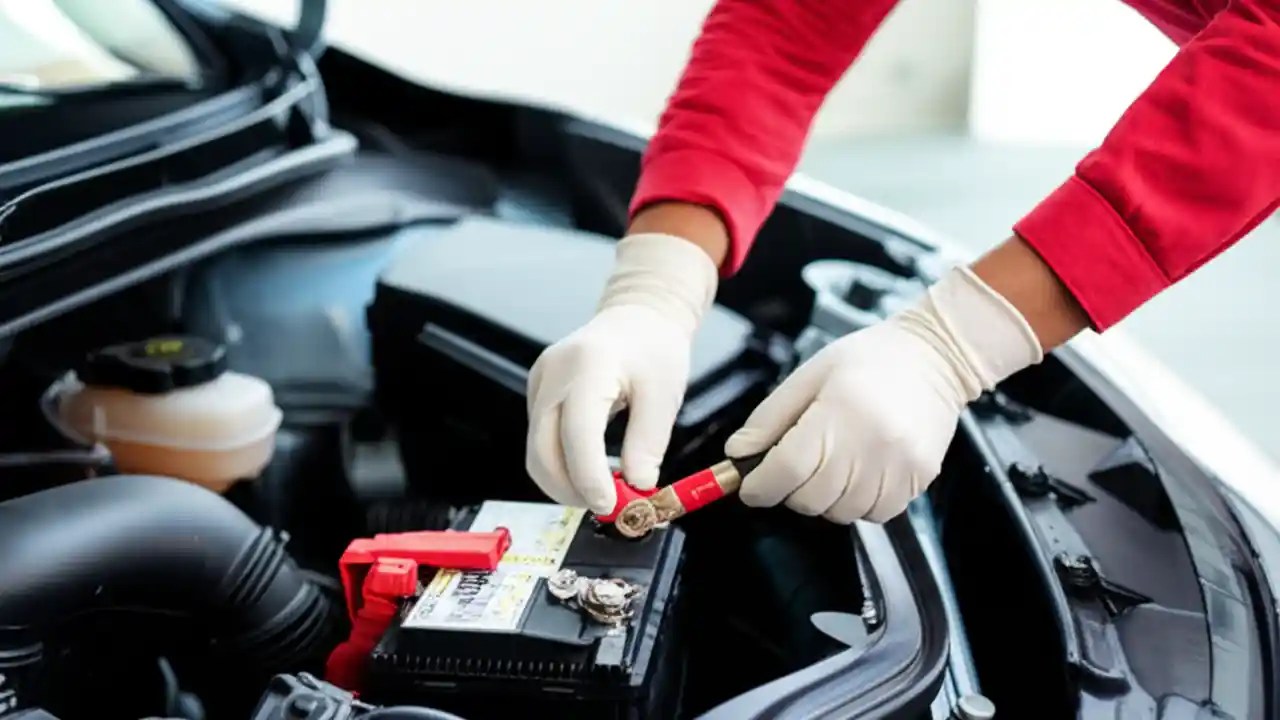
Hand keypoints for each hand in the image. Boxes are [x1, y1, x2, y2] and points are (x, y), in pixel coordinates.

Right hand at [526, 233, 717, 513]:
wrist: (636, 315)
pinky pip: (540, 441)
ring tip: (604, 492)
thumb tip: (638, 487)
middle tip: (610, 508)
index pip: (577, 433)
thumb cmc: (654, 348)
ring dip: (565, 483)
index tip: (610, 505)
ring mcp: (539, 383)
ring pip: (536, 452)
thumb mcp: (664, 395)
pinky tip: (591, 471)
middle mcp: (552, 374)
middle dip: (572, 489)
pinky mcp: (537, 394)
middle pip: (542, 450)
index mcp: (587, 366)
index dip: (589, 476)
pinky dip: (562, 465)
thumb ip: (647, 443)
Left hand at [725, 265, 1043, 522]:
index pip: (786, 470)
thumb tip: (736, 455)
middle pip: (810, 499)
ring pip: (841, 513)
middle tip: (794, 466)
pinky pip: (875, 514)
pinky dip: (857, 502)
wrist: (934, 356)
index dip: (760, 486)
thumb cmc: (866, 361)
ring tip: (832, 464)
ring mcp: (899, 467)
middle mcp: (871, 445)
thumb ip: (768, 419)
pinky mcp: (919, 480)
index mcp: (838, 414)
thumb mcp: (808, 377)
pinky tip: (859, 473)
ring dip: (825, 498)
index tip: (751, 487)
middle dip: (790, 490)